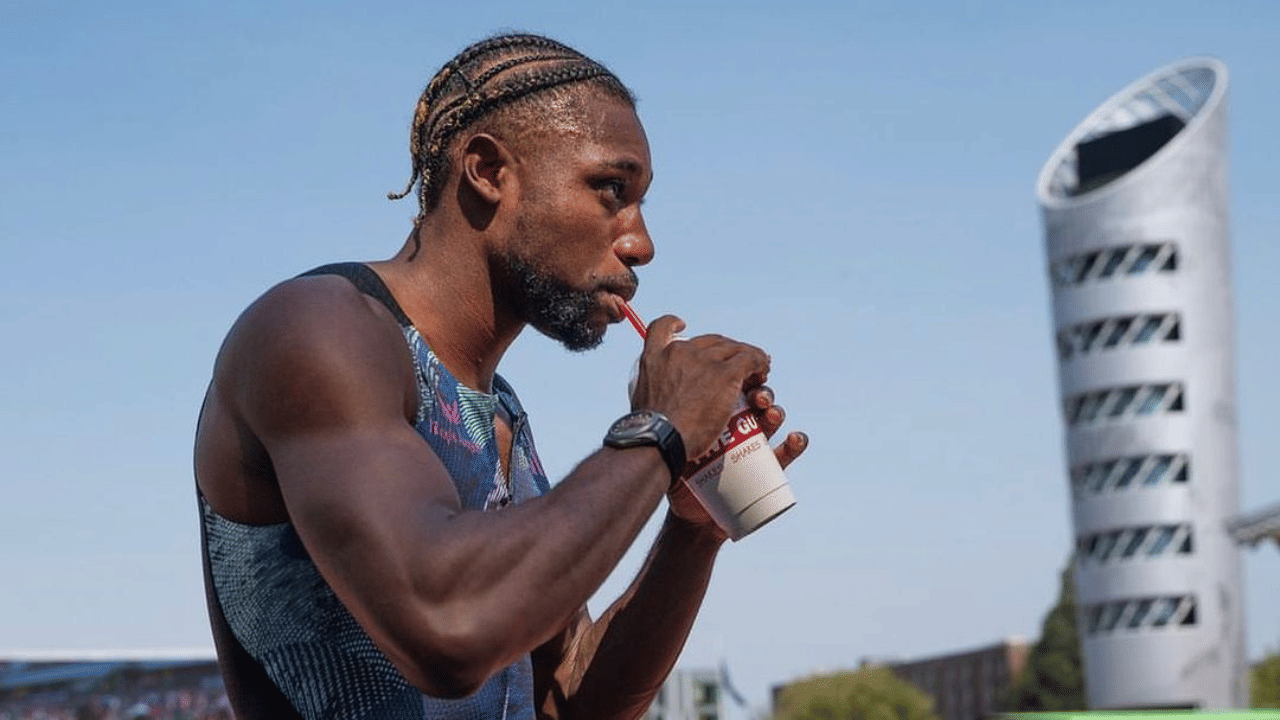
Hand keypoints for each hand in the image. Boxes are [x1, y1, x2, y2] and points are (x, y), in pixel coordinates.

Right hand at [629, 315, 771, 457]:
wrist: (659, 439)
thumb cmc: (649, 433)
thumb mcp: (639, 403)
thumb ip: (652, 392)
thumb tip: (659, 401)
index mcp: (654, 357)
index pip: (662, 327)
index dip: (674, 324)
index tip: (682, 325)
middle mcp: (679, 351)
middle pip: (710, 342)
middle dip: (725, 350)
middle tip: (734, 363)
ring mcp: (704, 361)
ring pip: (733, 349)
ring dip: (746, 357)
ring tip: (756, 370)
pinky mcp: (726, 374)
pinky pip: (750, 359)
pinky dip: (760, 362)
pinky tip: (763, 370)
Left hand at [664, 376, 809, 534]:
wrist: (686, 510)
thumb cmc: (679, 468)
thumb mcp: (670, 434)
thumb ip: (665, 404)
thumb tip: (657, 365)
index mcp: (716, 409)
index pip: (733, 385)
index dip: (739, 375)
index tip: (737, 373)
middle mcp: (738, 423)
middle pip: (756, 398)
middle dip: (761, 392)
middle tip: (756, 396)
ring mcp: (754, 444)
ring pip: (772, 420)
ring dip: (776, 412)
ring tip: (771, 414)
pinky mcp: (767, 469)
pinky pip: (786, 454)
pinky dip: (796, 443)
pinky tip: (796, 438)